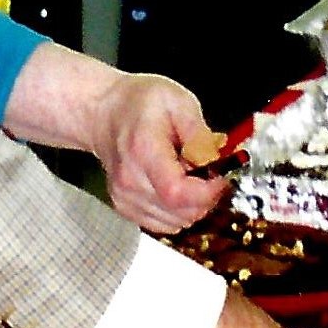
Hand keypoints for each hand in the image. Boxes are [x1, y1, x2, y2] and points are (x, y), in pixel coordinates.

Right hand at [98, 71, 228, 232]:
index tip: (221, 178)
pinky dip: (178, 212)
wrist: (106, 113)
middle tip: (207, 171)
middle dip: (205, 197)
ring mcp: (125, 197)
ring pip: (176, 223)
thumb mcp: (179, 102)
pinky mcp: (126, 208)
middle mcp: (130, 180)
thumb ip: (200, 134)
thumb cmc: (140, 103)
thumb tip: (216, 162)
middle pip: (180, 212)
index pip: (176, 192)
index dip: (207, 193)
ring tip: (188, 175)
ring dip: (193, 205)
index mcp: (143, 150)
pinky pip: (165, 225)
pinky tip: (176, 186)